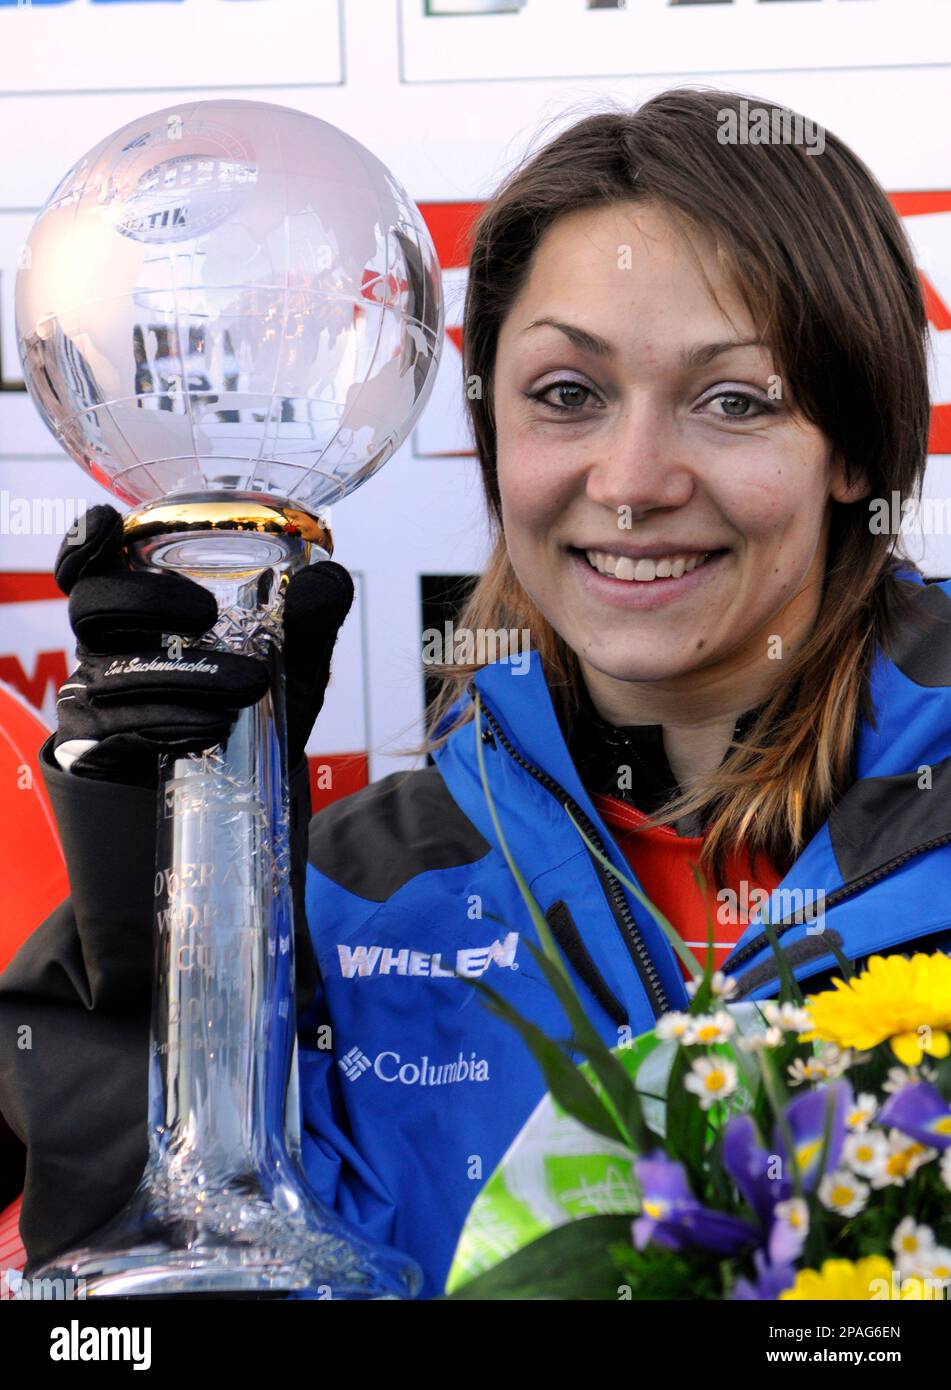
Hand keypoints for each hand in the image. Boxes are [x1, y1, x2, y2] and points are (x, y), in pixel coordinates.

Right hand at [52, 504, 353, 786]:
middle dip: (147, 599)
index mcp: (141, 606)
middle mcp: (108, 643)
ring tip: (250, 684)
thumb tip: (326, 579)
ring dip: (184, 673)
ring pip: (115, 669)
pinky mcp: (103, 745)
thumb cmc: (255, 705)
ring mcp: (99, 694)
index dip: (85, 543)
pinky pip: (125, 726)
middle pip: (92, 604)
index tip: (108, 523)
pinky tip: (216, 724)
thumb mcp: (294, 660)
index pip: (91, 565)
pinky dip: (175, 720)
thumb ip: (313, 618)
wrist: (240, 786)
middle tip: (207, 611)